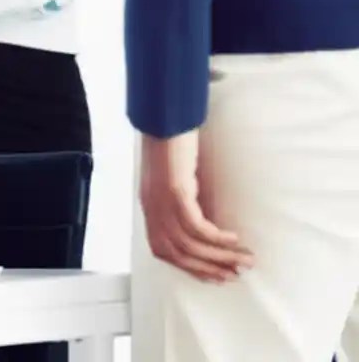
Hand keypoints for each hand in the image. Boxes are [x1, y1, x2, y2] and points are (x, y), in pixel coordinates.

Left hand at [140, 130, 253, 281]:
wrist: (163, 119)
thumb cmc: (170, 145)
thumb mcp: (171, 178)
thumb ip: (179, 199)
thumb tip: (201, 217)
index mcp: (150, 208)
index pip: (163, 251)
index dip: (188, 267)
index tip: (213, 275)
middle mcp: (152, 209)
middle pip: (178, 253)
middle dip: (208, 268)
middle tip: (234, 275)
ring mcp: (161, 202)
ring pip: (190, 244)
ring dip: (220, 256)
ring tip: (244, 261)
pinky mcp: (175, 192)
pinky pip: (197, 226)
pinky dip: (216, 237)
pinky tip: (234, 238)